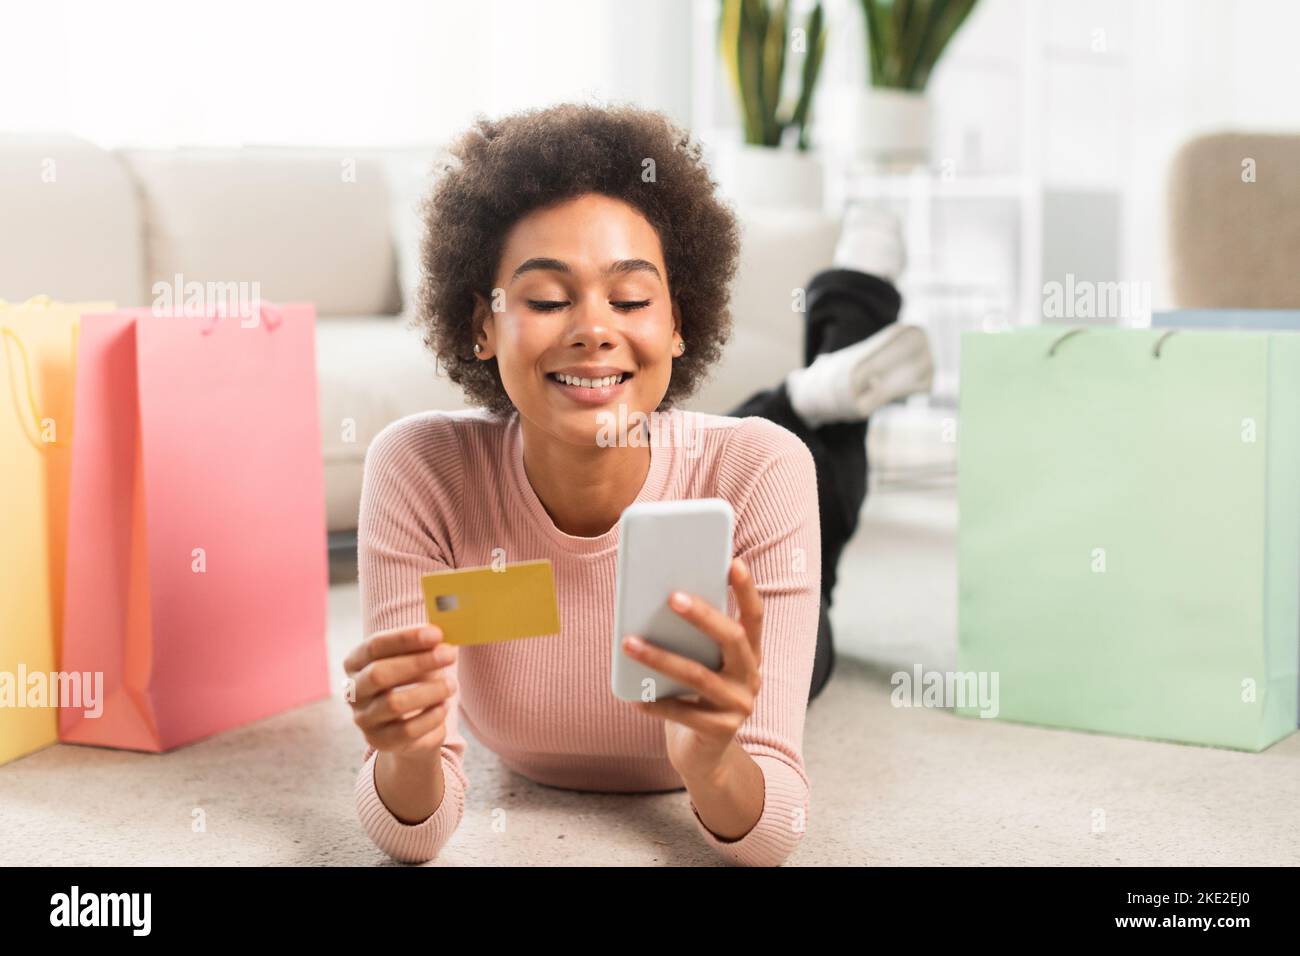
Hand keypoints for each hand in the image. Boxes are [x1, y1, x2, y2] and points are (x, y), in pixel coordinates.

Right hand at [344, 624, 458, 755]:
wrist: (410, 724)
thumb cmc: (414, 680)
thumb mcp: (415, 659)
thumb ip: (425, 646)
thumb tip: (444, 637)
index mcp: (355, 663)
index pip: (374, 646)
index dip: (405, 638)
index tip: (436, 634)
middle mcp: (353, 691)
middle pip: (378, 674)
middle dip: (418, 662)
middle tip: (449, 655)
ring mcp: (363, 719)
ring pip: (394, 704)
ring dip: (429, 691)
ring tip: (451, 684)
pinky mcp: (379, 741)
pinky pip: (407, 731)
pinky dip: (431, 717)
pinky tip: (444, 706)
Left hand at [620, 557, 762, 783]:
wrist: (703, 755)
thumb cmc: (695, 697)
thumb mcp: (700, 664)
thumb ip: (691, 639)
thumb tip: (653, 599)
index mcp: (749, 653)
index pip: (754, 615)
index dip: (746, 589)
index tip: (732, 561)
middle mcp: (751, 677)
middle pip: (731, 639)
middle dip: (702, 616)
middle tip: (671, 596)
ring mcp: (739, 706)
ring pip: (698, 675)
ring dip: (660, 657)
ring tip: (629, 642)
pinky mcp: (720, 732)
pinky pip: (683, 712)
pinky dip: (656, 702)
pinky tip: (634, 695)